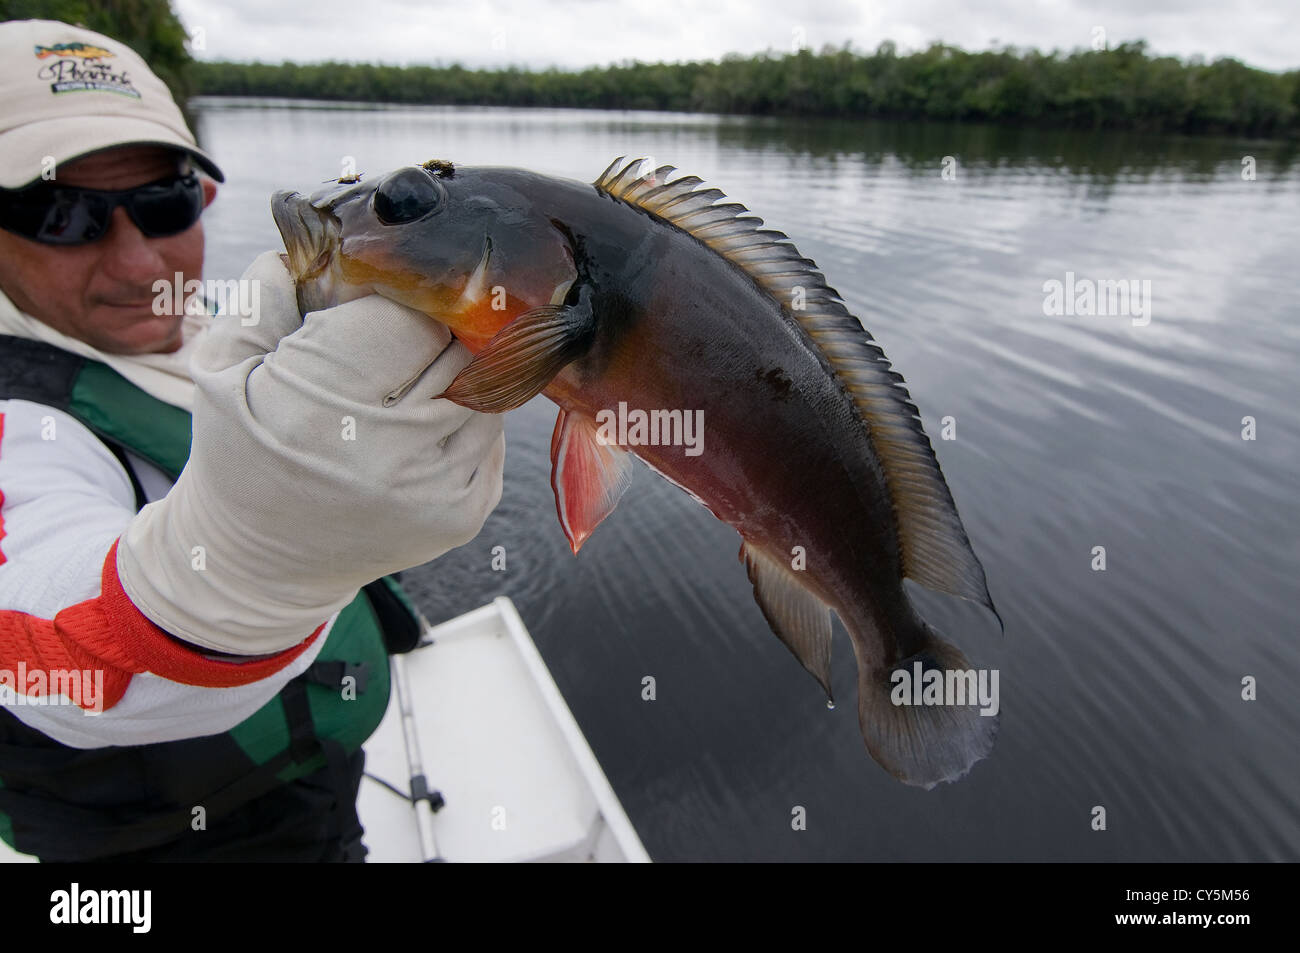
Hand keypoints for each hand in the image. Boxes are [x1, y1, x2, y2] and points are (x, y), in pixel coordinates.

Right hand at [117, 252, 504, 653]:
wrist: (263, 563)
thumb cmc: (243, 452)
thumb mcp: (223, 368)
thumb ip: (266, 292)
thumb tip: (320, 234)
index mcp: (317, 407)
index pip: (404, 314)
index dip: (399, 290)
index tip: (384, 288)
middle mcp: (387, 453)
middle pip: (457, 343)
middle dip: (440, 319)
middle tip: (417, 314)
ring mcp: (436, 489)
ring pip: (488, 384)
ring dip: (462, 365)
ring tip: (416, 370)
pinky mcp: (466, 514)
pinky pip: (494, 431)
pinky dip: (470, 413)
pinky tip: (426, 418)